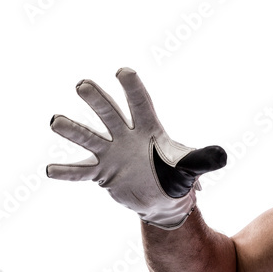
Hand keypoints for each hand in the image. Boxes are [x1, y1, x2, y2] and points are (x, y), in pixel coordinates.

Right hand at [47, 68, 226, 228]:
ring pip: (89, 137)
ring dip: (72, 129)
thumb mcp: (190, 168)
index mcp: (149, 129)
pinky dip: (66, 171)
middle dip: (97, 100)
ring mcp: (111, 153)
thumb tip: (223, 155)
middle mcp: (126, 136)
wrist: (163, 200)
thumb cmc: (177, 176)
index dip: (132, 88)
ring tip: (55, 121)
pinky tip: (49, 170)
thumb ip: (202, 159)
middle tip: (82, 85)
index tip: (123, 71)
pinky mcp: (102, 173)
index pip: (140, 104)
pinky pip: (81, 171)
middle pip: (109, 114)